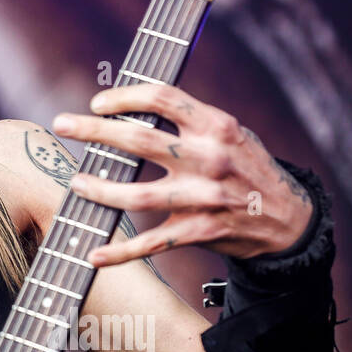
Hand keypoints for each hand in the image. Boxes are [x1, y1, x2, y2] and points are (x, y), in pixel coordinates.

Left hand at [50, 84, 312, 267]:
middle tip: (62, 124)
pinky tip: (94, 254)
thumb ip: (188, 120)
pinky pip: (152, 243)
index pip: (163, 97)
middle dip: (93, 131)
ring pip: (137, 195)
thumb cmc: (246, 167)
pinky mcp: (200, 231)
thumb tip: (126, 107)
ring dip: (99, 189)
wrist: (289, 220)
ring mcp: (204, 197)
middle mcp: (209, 159)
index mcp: (217, 125)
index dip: (125, 96)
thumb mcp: (230, 132)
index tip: (97, 103)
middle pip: (139, 141)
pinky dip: (121, 252)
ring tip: (76, 183)